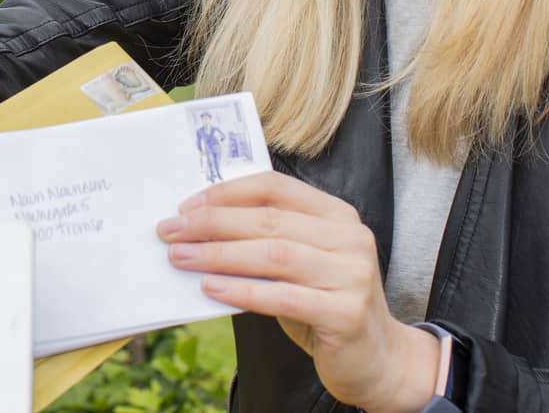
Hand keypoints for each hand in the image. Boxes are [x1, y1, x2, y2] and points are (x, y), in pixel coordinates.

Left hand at [156, 171, 439, 412]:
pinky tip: (211, 288)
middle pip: (269, 219)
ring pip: (273, 254)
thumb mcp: (300, 264)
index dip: (227, 193)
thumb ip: (266, 241)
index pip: (275, 188)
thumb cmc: (325, 305)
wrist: (378, 360)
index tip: (186, 205)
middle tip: (170, 230)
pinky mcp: (347, 313)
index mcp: (336, 215)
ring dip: (219, 254)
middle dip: (212, 223)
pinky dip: (242, 291)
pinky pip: (283, 297)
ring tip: (181, 257)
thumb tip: (199, 228)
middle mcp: (349, 238)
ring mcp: (352, 274)